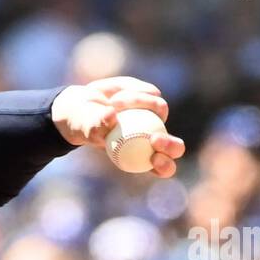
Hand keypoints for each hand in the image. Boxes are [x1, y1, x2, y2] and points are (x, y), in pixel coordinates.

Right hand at [51, 77, 185, 176]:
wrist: (84, 104)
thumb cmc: (84, 123)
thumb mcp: (86, 127)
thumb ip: (97, 126)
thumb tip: (111, 117)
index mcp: (141, 157)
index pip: (163, 168)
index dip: (164, 165)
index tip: (152, 155)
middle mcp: (153, 139)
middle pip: (176, 147)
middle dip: (169, 145)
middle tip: (154, 138)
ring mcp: (157, 117)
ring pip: (160, 109)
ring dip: (137, 102)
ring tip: (114, 102)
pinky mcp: (153, 97)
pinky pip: (151, 92)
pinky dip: (133, 91)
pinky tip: (116, 94)